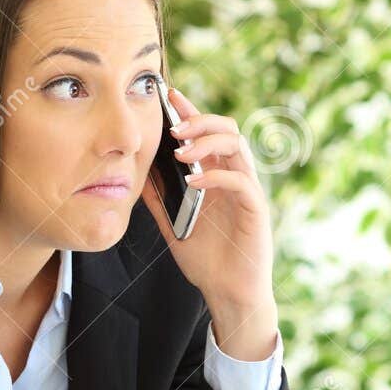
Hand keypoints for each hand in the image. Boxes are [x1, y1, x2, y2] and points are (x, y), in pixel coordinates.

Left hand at [142, 85, 279, 361]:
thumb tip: (135, 171)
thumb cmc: (206, 259)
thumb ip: (158, 196)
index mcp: (217, 175)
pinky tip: (193, 181)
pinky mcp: (256, 209)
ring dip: (207, 142)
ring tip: (180, 151)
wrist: (228, 293)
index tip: (169, 96)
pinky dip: (215, 176)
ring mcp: (247, 191)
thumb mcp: (172, 222)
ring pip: (237, 147)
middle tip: (173, 127)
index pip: (207, 133)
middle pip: (227, 129)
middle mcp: (235, 177)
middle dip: (200, 120)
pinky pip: (240, 181)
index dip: (191, 111)